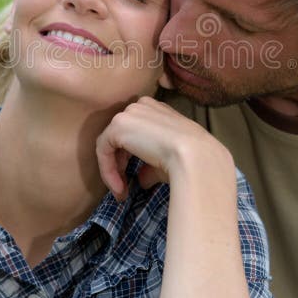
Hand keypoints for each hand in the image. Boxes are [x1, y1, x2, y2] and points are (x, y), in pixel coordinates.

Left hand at [96, 96, 229, 200]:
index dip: (130, 157)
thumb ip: (150, 167)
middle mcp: (141, 106)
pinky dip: (108, 170)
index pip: (135, 132)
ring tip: (121, 191)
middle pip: (119, 136)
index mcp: (156, 110)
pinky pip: (103, 149)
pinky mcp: (118, 125)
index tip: (134, 180)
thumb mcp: (166, 161)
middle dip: (120, 163)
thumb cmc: (187, 159)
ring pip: (110, 143)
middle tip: (124, 187)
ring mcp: (129, 113)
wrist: (194, 156)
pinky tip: (119, 187)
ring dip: (113, 170)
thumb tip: (141, 180)